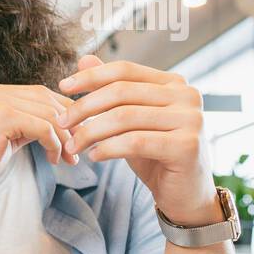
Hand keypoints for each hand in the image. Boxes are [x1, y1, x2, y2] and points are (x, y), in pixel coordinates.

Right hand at [0, 79, 76, 204]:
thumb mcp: (8, 136)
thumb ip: (30, 122)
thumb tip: (67, 122)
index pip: (41, 93)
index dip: (65, 113)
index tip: (78, 136)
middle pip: (48, 100)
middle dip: (70, 125)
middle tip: (79, 149)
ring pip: (49, 113)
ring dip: (65, 138)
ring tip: (70, 158)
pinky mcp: (1, 117)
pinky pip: (43, 127)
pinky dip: (55, 144)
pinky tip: (54, 160)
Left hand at [60, 55, 220, 225]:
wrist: (185, 195)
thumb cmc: (156, 155)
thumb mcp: (130, 120)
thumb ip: (112, 90)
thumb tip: (84, 59)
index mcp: (174, 83)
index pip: (125, 70)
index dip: (92, 76)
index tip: (63, 87)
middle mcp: (187, 95)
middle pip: (121, 92)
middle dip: (85, 107)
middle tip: (62, 123)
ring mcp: (191, 119)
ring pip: (124, 117)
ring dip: (91, 132)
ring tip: (73, 146)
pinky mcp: (187, 145)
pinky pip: (135, 142)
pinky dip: (107, 148)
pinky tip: (93, 156)